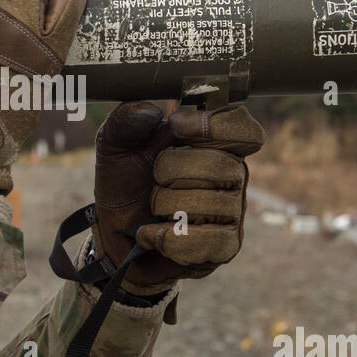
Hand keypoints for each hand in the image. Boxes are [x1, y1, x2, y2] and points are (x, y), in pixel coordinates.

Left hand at [92, 101, 263, 294]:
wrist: (115, 235)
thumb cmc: (125, 184)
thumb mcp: (114, 147)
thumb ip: (125, 122)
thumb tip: (150, 110)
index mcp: (213, 143)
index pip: (242, 128)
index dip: (213, 126)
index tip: (176, 126)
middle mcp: (232, 174)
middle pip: (223, 165)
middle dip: (172, 171)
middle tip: (154, 178)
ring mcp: (233, 212)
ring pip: (213, 204)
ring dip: (167, 207)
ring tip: (153, 209)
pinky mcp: (224, 246)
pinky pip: (208, 241)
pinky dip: (167, 238)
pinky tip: (151, 235)